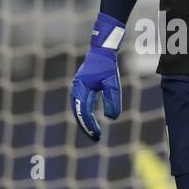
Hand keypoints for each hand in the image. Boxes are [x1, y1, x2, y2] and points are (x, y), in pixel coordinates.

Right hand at [71, 13, 124, 140]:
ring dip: (84, 121)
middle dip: (86, 126)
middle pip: (78, 113)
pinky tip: (91, 120)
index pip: (83, 111)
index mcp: (81, 88)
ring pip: (77, 109)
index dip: (90, 124)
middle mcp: (76, 89)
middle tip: (95, 137)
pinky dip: (84, 113)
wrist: (100, 51)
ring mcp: (76, 88)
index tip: (97, 134)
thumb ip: (112, 100)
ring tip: (94, 132)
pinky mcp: (80, 87)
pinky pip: (80, 104)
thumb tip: (112, 118)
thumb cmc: (107, 66)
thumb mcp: (112, 84)